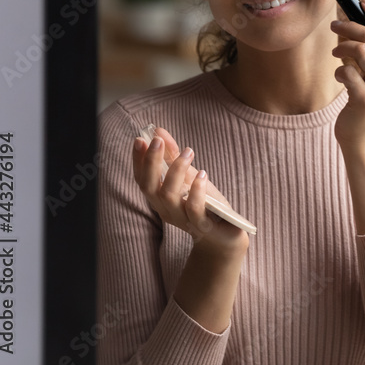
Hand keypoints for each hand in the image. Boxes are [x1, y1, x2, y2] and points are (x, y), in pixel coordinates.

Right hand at [132, 126, 247, 254]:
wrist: (225, 233)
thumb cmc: (205, 203)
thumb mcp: (190, 176)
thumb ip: (174, 156)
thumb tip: (158, 131)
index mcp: (160, 199)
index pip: (141, 179)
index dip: (138, 160)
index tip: (140, 138)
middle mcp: (166, 210)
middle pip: (150, 187)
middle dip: (151, 162)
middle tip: (158, 140)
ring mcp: (183, 219)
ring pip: (169, 196)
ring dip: (176, 171)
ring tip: (188, 151)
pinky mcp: (202, 226)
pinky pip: (194, 210)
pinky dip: (196, 191)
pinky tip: (202, 175)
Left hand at [329, 0, 364, 154]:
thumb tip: (351, 21)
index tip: (362, 2)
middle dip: (349, 26)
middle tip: (334, 25)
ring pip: (359, 50)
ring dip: (341, 48)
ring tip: (335, 53)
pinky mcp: (364, 99)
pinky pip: (346, 72)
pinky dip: (338, 71)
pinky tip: (339, 77)